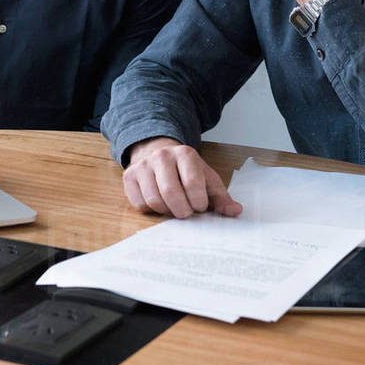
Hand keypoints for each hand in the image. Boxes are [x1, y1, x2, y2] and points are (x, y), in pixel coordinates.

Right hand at [122, 137, 242, 217]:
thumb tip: (235, 211)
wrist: (158, 152)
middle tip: (187, 212)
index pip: (193, 183)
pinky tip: (160, 203)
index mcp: (185, 154)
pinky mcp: (129, 176)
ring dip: (167, 211)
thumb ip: (221, 197)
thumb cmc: (186, 171)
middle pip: (171, 193)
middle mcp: (162, 156)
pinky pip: (140, 204)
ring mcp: (143, 165)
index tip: (201, 206)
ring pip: (154, 200)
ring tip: (174, 207)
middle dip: (182, 210)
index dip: (199, 202)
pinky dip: (152, 210)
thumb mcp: (206, 179)